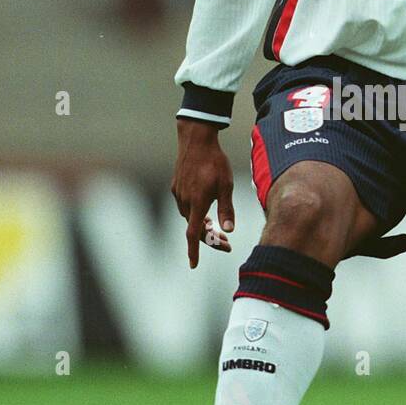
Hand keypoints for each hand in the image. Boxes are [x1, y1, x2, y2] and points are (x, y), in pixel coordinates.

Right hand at [171, 119, 234, 267]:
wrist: (196, 140)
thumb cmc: (215, 162)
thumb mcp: (226, 185)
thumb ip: (227, 208)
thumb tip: (229, 229)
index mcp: (197, 203)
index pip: (193, 234)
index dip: (193, 251)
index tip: (193, 265)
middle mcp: (184, 201)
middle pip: (194, 228)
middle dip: (210, 239)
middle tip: (226, 244)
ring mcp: (178, 193)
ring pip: (189, 217)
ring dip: (202, 226)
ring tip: (217, 229)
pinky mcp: (176, 186)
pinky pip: (185, 206)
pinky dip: (195, 213)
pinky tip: (205, 210)